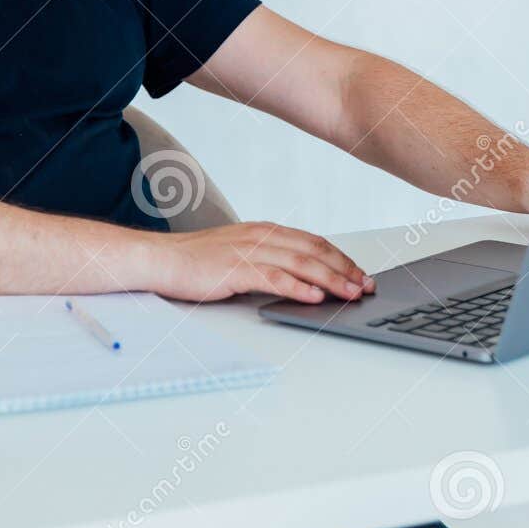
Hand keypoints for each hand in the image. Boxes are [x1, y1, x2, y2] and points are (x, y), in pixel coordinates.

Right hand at [143, 221, 376, 303]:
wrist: (162, 260)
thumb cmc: (198, 262)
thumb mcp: (240, 255)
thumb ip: (268, 261)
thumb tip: (300, 278)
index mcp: (265, 231)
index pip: (313, 242)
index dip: (341, 258)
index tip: (361, 274)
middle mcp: (262, 236)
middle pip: (314, 251)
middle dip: (345, 269)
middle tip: (366, 286)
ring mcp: (249, 251)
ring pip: (301, 263)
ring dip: (331, 279)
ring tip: (351, 293)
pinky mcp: (236, 269)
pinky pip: (274, 277)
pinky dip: (299, 287)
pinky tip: (315, 296)